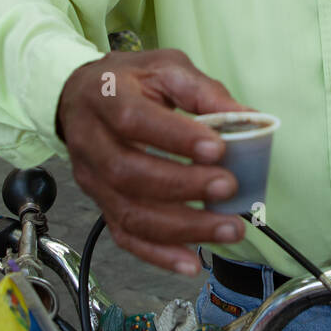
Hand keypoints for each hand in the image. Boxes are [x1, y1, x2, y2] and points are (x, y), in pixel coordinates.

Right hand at [56, 48, 250, 275]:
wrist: (80, 96)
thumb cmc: (130, 80)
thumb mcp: (165, 68)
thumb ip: (203, 92)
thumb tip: (249, 120)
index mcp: (105, 97)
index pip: (134, 120)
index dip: (175, 137)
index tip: (218, 148)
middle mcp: (91, 141)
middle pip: (129, 173)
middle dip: (183, 187)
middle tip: (229, 188)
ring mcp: (92, 178)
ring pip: (129, 212)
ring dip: (181, 228)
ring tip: (227, 228)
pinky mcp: (100, 203)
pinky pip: (125, 235)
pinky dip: (158, 254)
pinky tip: (190, 262)